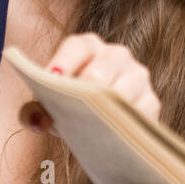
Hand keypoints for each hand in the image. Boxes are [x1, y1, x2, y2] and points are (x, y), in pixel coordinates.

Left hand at [19, 33, 161, 133]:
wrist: (103, 130)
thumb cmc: (71, 109)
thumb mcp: (48, 108)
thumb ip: (33, 112)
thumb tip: (38, 121)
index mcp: (88, 47)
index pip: (78, 46)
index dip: (64, 61)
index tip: (51, 80)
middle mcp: (117, 54)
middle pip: (99, 71)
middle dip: (80, 94)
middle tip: (66, 113)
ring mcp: (137, 76)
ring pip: (120, 92)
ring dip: (100, 113)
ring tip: (84, 128)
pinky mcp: (151, 101)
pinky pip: (137, 114)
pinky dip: (121, 126)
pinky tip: (108, 136)